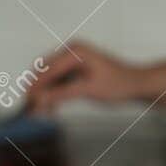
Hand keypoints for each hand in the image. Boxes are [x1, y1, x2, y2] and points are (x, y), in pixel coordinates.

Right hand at [27, 41, 165, 112]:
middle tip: (31, 111)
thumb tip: (39, 100)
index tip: (27, 104)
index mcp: (74, 51)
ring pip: (50, 78)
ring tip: (41, 113)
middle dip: (37, 92)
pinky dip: (54, 94)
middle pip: (44, 72)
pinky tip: (51, 109)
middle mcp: (71, 52)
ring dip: (45, 95)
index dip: (35, 88)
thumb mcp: (88, 90)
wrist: (137, 85)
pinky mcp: (77, 70)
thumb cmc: (119, 84)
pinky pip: (59, 81)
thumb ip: (62, 94)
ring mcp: (74, 60)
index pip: (47, 70)